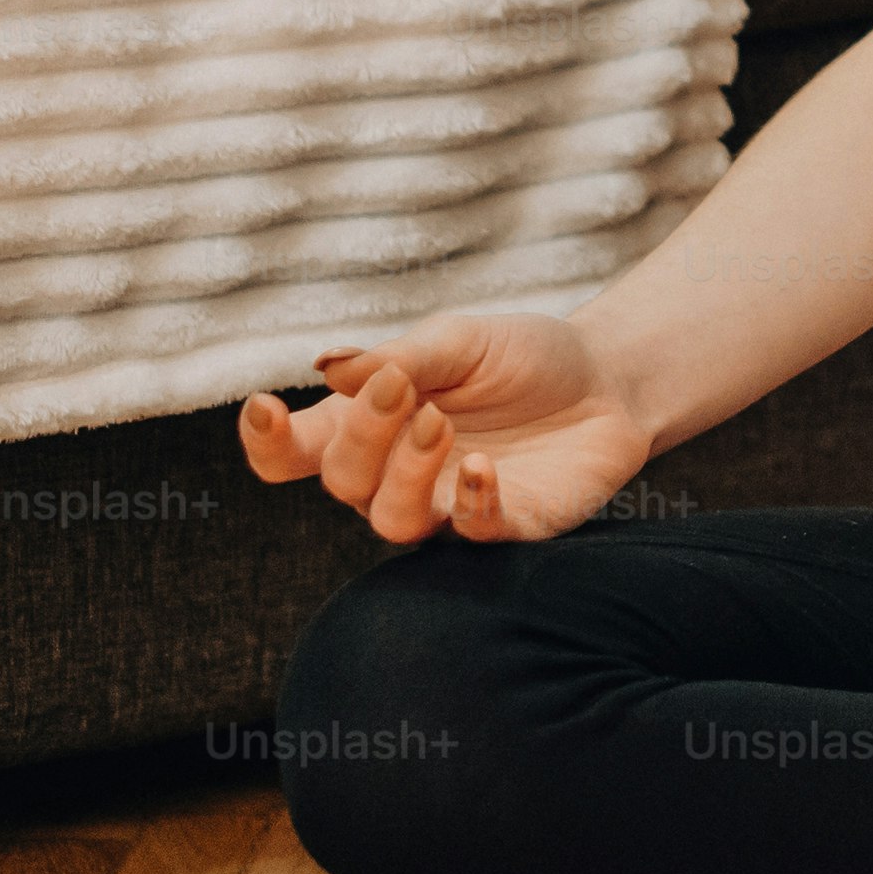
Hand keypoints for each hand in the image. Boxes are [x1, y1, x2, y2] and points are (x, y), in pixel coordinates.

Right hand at [235, 312, 655, 543]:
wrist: (609, 378)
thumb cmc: (521, 357)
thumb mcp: (461, 339)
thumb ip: (399, 357)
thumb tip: (328, 367)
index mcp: (371, 426)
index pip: (296, 453)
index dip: (267, 443)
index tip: (263, 407)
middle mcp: (396, 475)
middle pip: (341, 480)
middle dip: (362, 436)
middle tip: (401, 391)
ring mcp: (447, 507)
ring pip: (391, 521)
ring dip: (405, 475)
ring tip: (440, 425)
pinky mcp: (506, 526)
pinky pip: (471, 534)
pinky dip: (470, 504)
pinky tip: (481, 467)